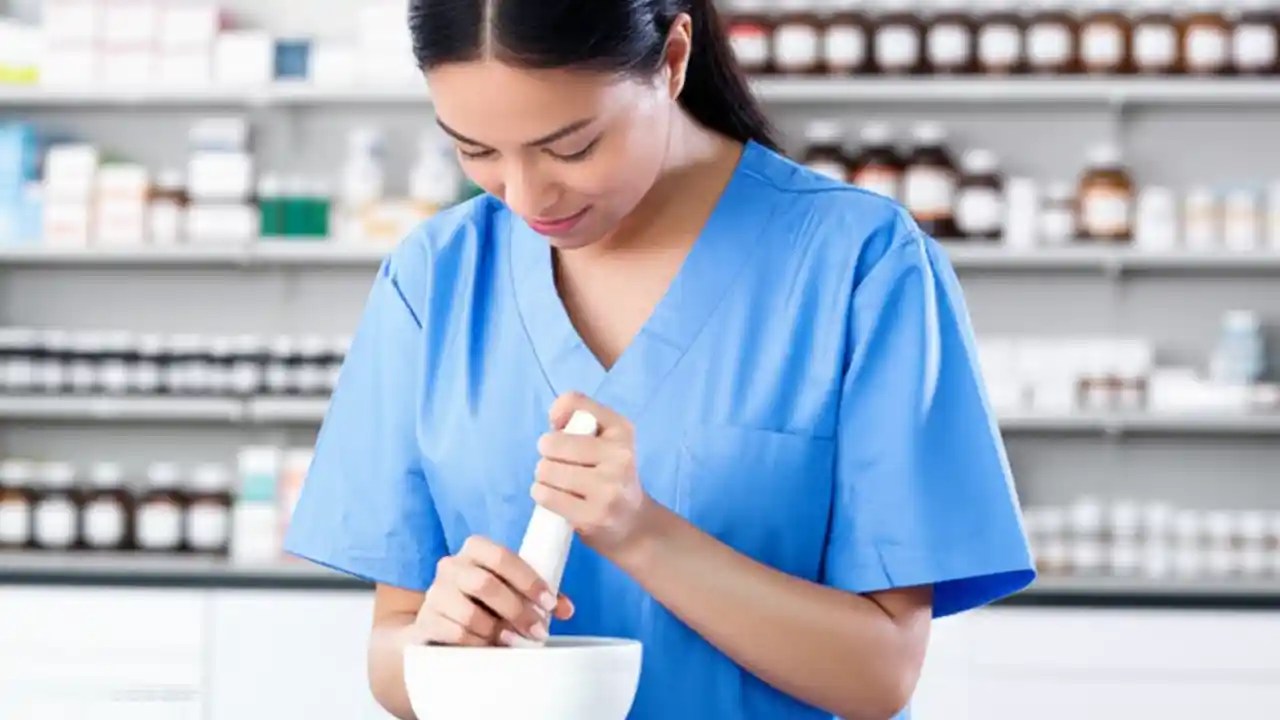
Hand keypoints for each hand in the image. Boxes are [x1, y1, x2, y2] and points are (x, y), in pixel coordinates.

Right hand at [413, 536, 574, 646]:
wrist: (440, 626)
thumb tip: (566, 609)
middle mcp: (451, 565)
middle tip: (538, 632)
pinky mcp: (426, 621)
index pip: (502, 556)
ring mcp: (435, 593)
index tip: (549, 603)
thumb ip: (540, 597)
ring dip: (497, 631)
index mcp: (476, 549)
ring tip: (513, 641)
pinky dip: (478, 643)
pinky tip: (489, 647)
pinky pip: (455, 634)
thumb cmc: (485, 604)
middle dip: (517, 611)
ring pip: (470, 613)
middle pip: (485, 584)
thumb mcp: (512, 593)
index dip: (528, 580)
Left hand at [533, 392, 654, 557]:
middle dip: (548, 455)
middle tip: (561, 466)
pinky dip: (542, 495)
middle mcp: (621, 455)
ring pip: (547, 470)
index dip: (558, 416)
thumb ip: (579, 417)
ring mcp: (609, 488)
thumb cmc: (610, 477)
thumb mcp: (606, 439)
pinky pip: (547, 496)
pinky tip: (555, 498)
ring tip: (559, 484)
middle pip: (552, 443)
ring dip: (543, 478)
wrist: (633, 525)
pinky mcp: (594, 515)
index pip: (573, 402)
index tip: (563, 431)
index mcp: (622, 430)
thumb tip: (555, 417)